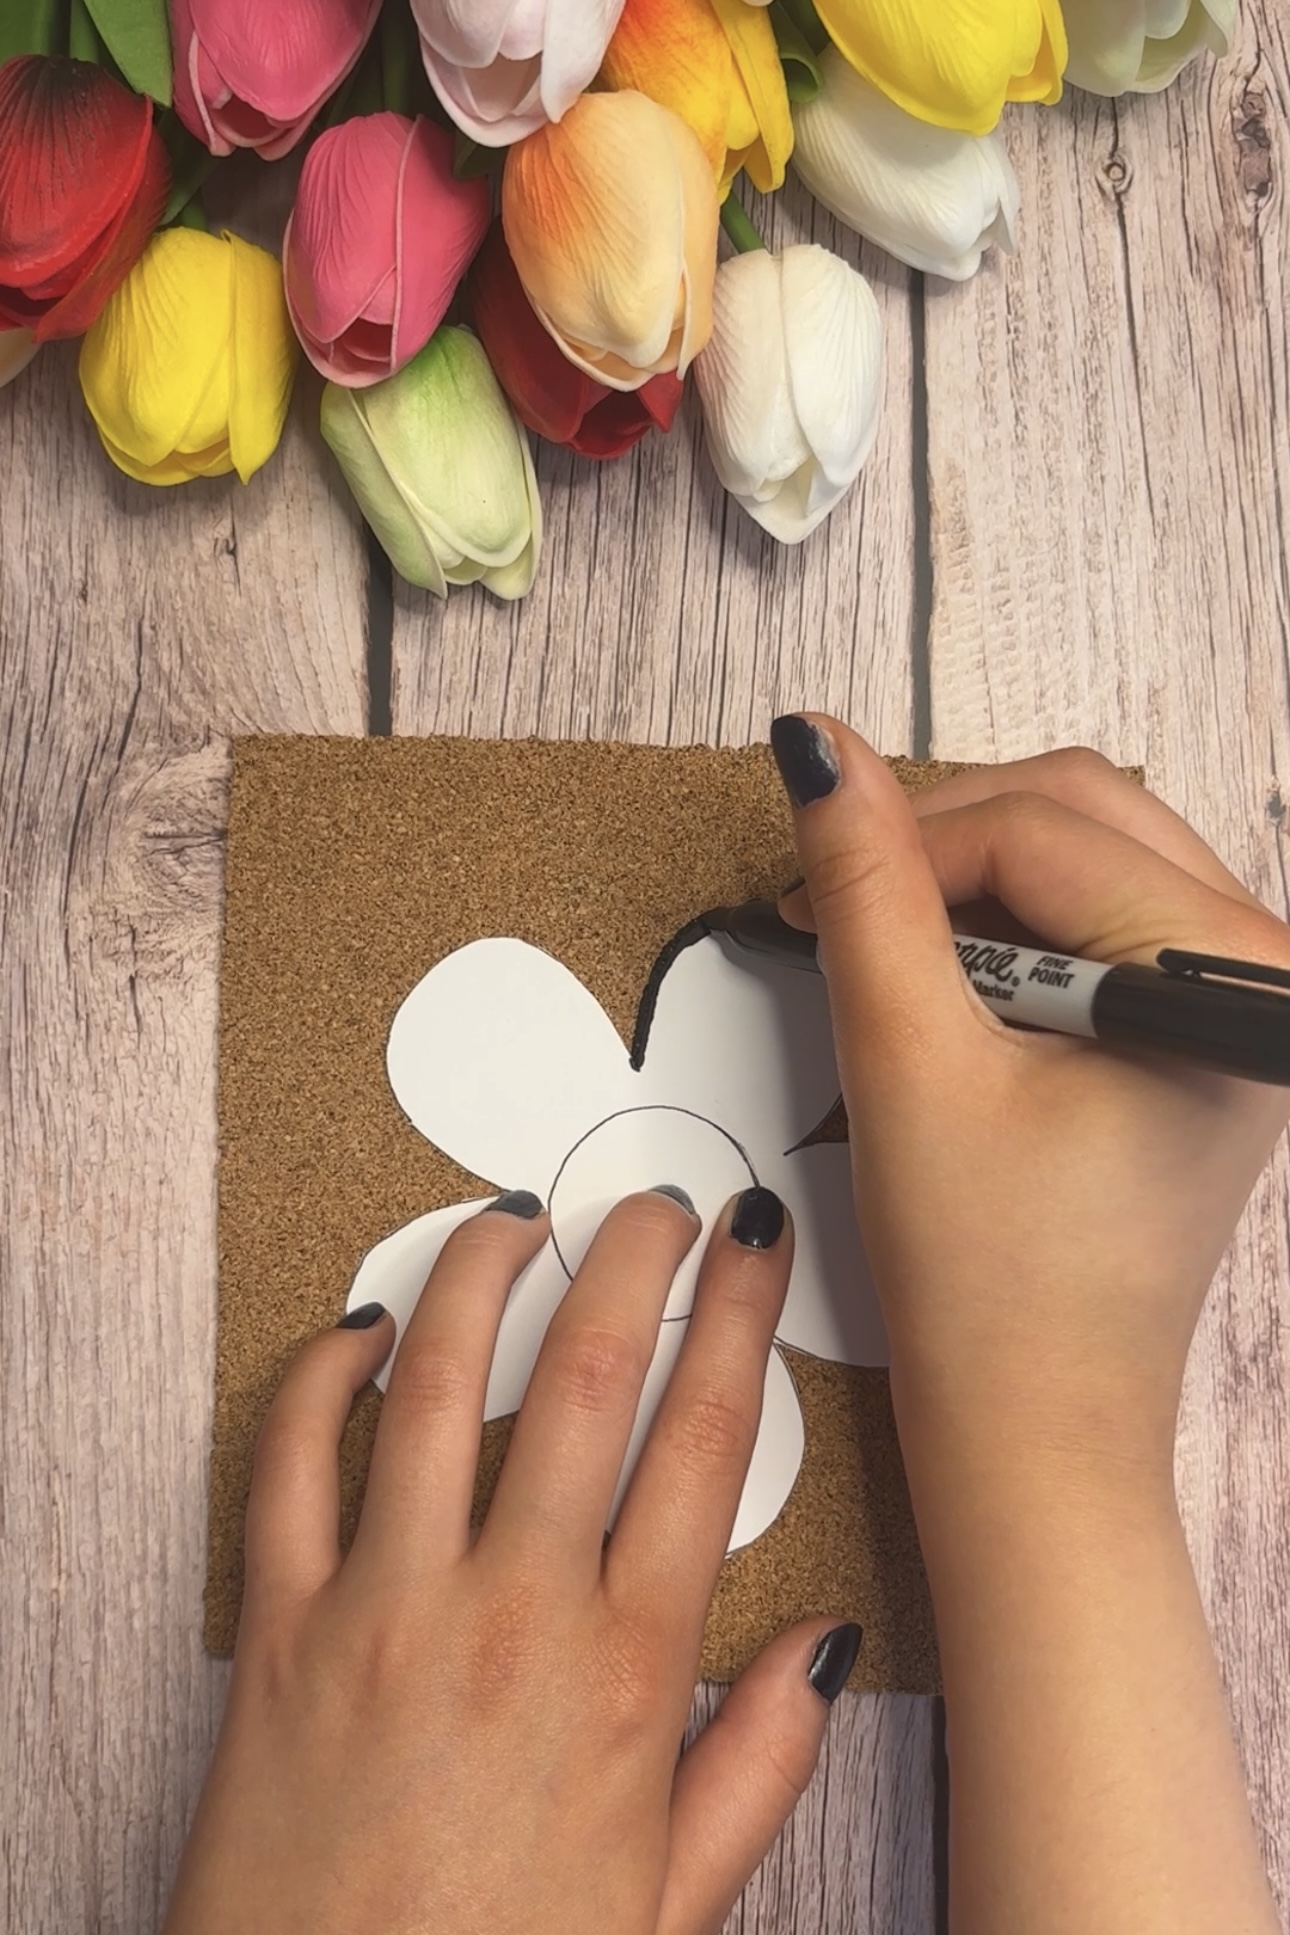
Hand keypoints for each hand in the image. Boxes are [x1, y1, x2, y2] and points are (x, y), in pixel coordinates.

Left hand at [165, 1188, 856, 1934]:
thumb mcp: (670, 1903)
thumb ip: (758, 1767)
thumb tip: (823, 1647)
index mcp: (627, 1675)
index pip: (706, 1438)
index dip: (739, 1314)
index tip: (751, 1243)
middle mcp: (512, 1615)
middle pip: (592, 1375)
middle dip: (634, 1256)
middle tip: (655, 1202)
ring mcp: (387, 1608)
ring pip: (442, 1382)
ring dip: (483, 1273)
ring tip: (515, 1219)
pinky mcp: (282, 1628)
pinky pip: (294, 1458)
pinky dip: (325, 1373)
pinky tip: (361, 1329)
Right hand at [770, 715, 1286, 1934]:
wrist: (1038, 1429)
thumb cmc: (987, 1280)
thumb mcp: (908, 1064)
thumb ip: (866, 891)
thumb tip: (816, 747)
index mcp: (1230, 977)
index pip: (1042, 826)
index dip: (902, 836)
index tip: (794, 882)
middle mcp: (1265, 971)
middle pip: (1080, 810)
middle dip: (939, 839)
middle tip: (826, 898)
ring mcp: (1241, 998)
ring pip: (1088, 848)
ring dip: (969, 874)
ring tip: (874, 940)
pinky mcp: (1201, 1028)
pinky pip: (1101, 913)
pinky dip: (1007, 920)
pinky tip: (939, 974)